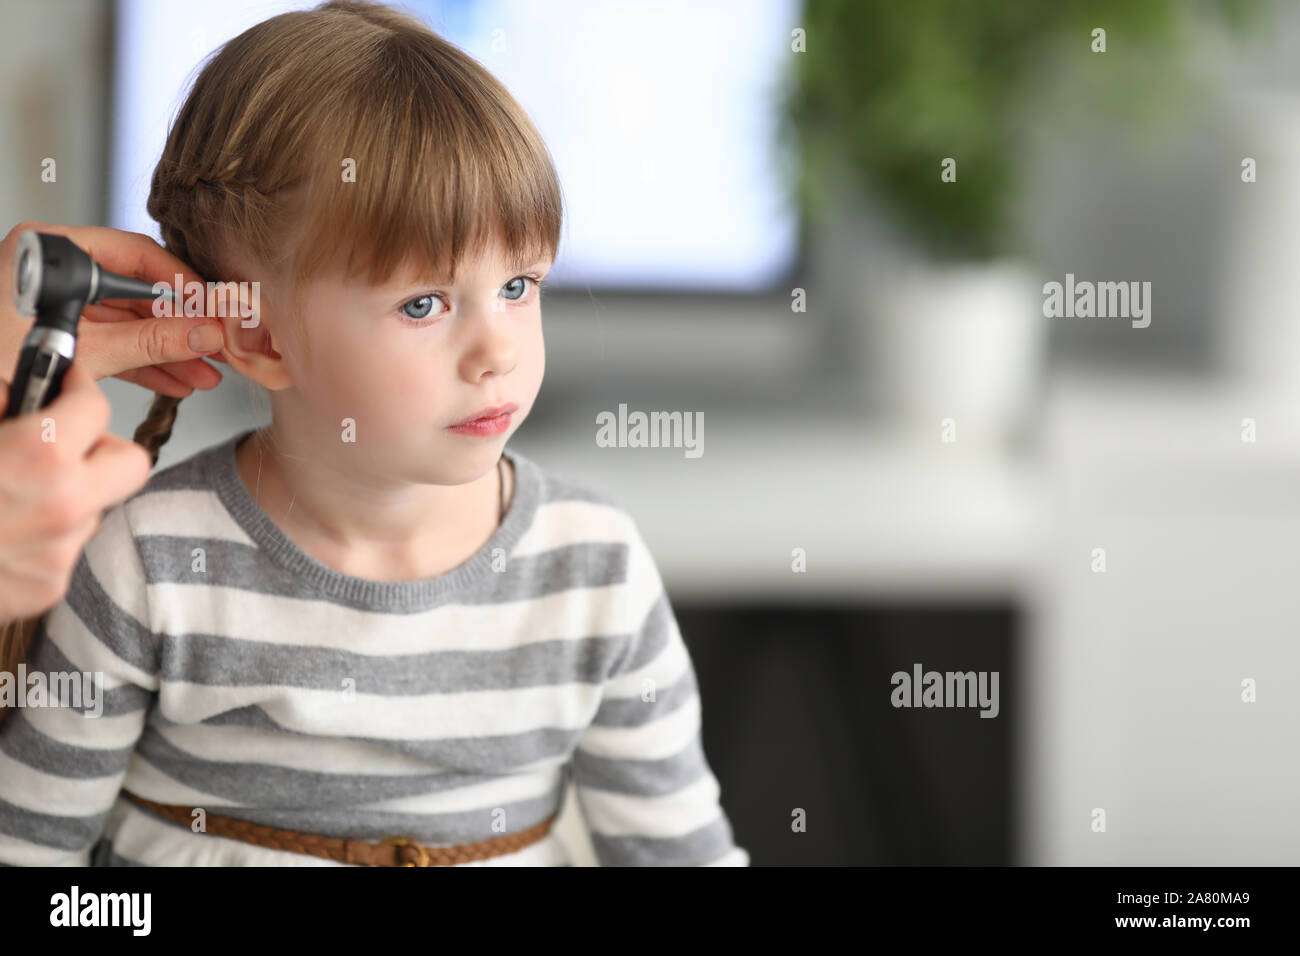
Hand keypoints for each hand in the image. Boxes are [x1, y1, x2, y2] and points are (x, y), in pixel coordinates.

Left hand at [0, 221, 227, 397]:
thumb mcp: (79, 351)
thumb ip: (146, 343)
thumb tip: (203, 334)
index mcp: (50, 252)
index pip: (135, 255)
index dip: (182, 284)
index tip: (214, 310)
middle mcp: (53, 270)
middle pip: (136, 290)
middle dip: (181, 324)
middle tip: (219, 344)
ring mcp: (54, 302)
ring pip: (127, 321)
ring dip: (168, 349)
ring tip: (205, 373)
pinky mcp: (55, 331)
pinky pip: (110, 341)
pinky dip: (142, 361)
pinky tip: (175, 380)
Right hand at [0, 361, 150, 620]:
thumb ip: (0, 403)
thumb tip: (19, 393)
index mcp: (39, 455)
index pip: (96, 407)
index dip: (77, 388)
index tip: (67, 385)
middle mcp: (63, 505)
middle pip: (130, 463)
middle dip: (101, 446)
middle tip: (66, 441)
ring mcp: (59, 552)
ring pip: (93, 507)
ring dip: (67, 495)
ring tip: (12, 495)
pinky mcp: (48, 588)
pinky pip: (64, 546)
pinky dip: (42, 535)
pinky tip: (2, 533)